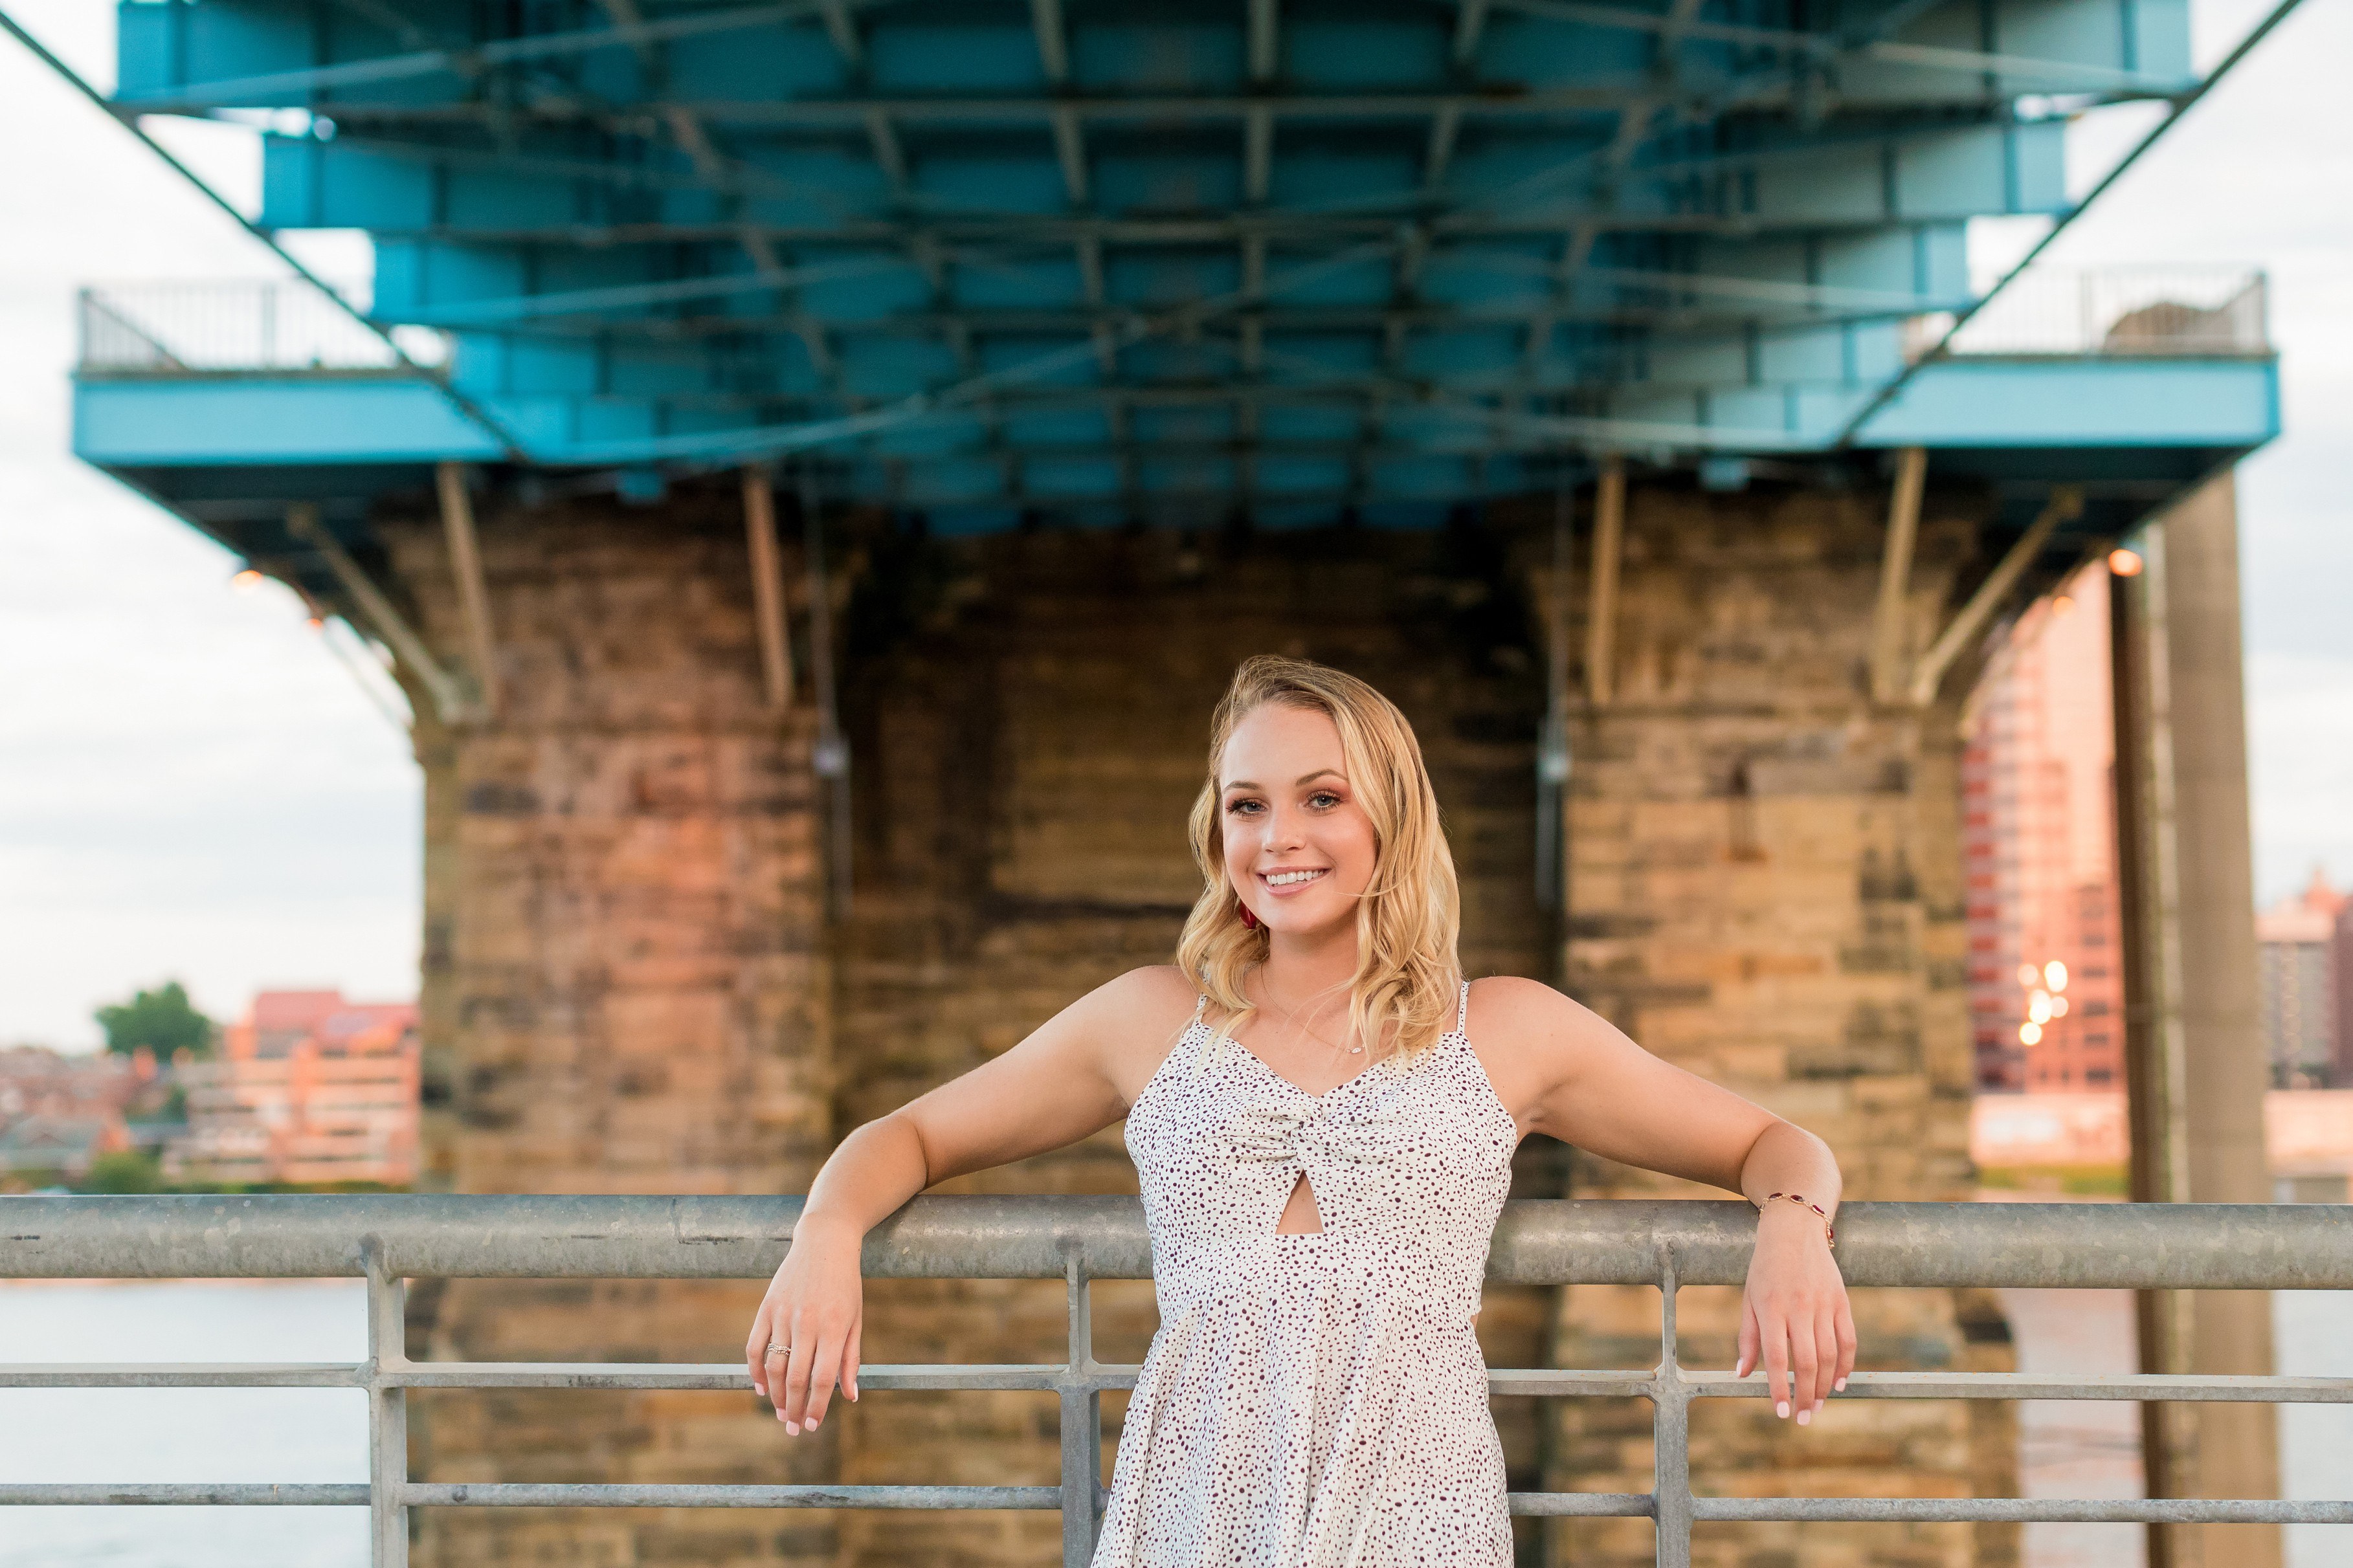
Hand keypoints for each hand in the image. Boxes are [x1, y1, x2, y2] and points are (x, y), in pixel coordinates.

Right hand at [745, 1215, 864, 1433]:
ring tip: (780, 1412)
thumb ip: (850, 1359)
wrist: (825, 1242)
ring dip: (775, 1394)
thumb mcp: (856, 1320)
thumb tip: (849, 1397)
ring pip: (773, 1366)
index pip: (822, 1378)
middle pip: (795, 1377)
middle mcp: (807, 1322)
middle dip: (793, 1408)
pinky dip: (755, 1369)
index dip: (815, 1406)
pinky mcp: (766, 1307)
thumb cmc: (845, 1285)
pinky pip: (755, 1346)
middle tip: (792, 1428)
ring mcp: (783, 1314)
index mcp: (833, 1327)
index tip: (811, 1425)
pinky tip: (761, 1387)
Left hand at [1734, 1201, 1854, 1424]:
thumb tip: (1742, 1375)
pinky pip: (1849, 1341)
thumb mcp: (1749, 1299)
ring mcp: (1824, 1305)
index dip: (1779, 1388)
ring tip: (1817, 1406)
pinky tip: (1838, 1383)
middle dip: (1805, 1396)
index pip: (1776, 1357)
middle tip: (1802, 1418)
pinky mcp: (1842, 1302)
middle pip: (1807, 1362)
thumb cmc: (1765, 1270)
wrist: (1794, 1232)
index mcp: (1771, 1308)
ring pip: (1830, 1356)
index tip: (1780, 1412)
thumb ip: (1748, 1338)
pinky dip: (1846, 1366)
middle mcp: (1799, 1307)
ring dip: (1824, 1386)